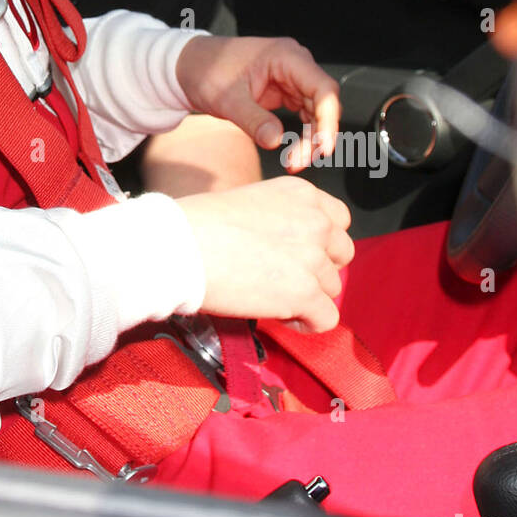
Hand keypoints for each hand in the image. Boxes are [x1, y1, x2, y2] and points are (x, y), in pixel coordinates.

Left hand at [175, 35, 338, 170]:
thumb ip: (253, 120)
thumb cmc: (206, 70)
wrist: (190, 66)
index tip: (324, 147)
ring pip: (316, 112)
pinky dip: (301, 135)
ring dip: (310, 139)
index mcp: (286, 56)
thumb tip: (276, 142)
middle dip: (316, 136)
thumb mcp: (226, 99)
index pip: (323, 89)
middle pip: (323, 103)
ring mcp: (291, 77)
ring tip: (293, 163)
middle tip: (296, 163)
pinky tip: (292, 153)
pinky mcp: (285, 91)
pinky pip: (304, 115)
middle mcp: (295, 64)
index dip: (329, 120)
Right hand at [177, 177, 354, 330]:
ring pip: (332, 288)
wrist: (176, 246)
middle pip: (340, 255)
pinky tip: (280, 317)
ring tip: (272, 297)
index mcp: (301, 193)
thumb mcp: (249, 202)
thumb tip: (288, 248)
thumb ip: (280, 219)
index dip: (319, 242)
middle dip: (318, 269)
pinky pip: (326, 318)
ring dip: (307, 297)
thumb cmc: (197, 224)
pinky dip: (306, 323)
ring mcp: (312, 257)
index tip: (296, 253)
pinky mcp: (305, 292)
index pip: (338, 221)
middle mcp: (315, 221)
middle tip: (285, 277)